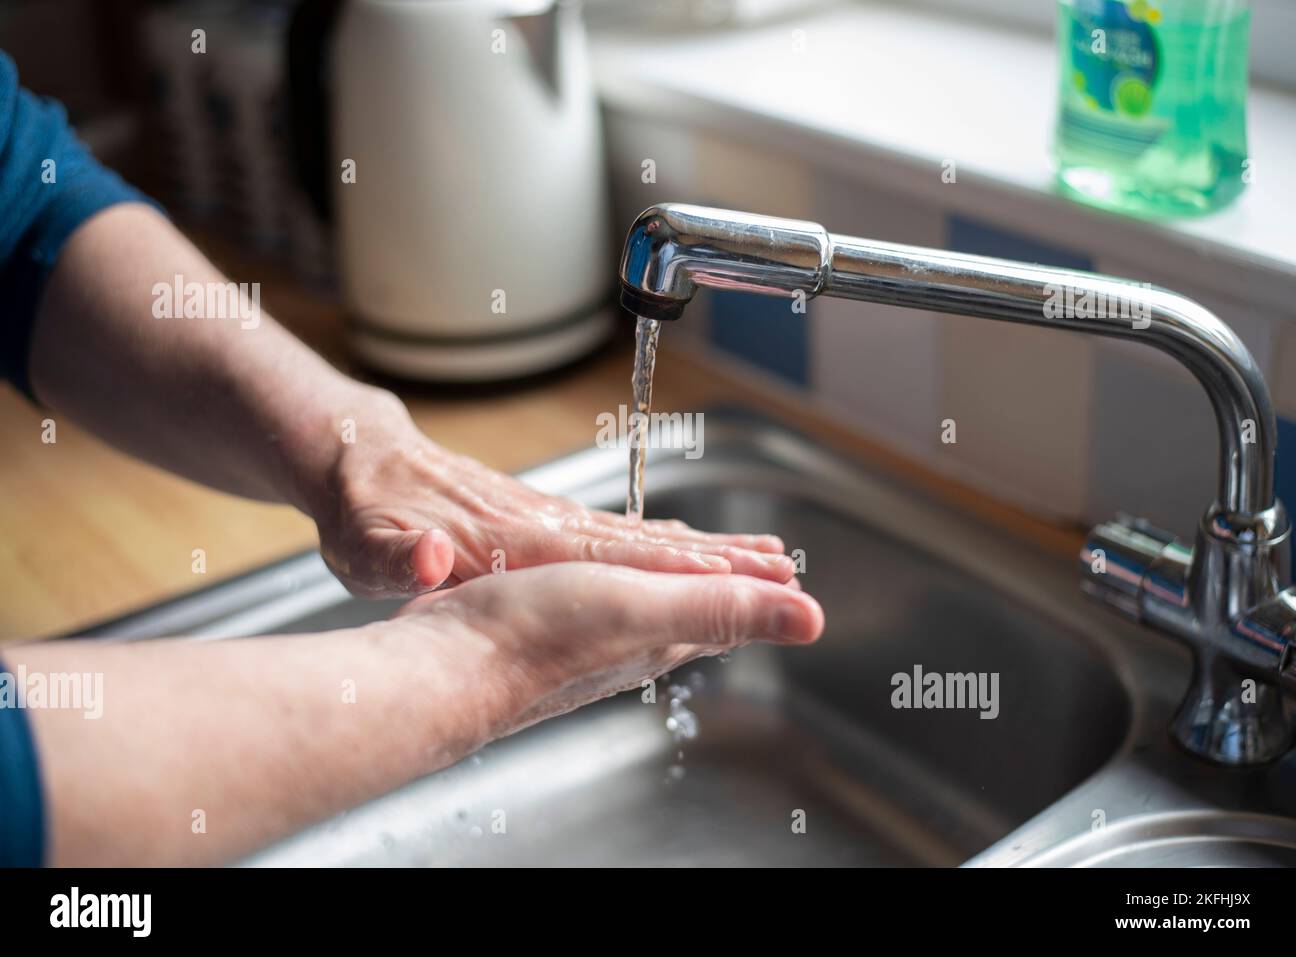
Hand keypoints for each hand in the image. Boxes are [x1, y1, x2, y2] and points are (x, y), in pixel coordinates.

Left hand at [310, 398, 794, 597]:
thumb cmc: (365, 513)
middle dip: (721, 558)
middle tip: (786, 568)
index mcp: (520, 539)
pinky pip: (619, 536)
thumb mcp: (367, 544)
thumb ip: (401, 556)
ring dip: (706, 548)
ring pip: (643, 537)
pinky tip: (690, 553)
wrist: (362, 461)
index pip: (619, 557)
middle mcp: (549, 527)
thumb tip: (432, 556)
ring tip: (763, 557)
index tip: (744, 576)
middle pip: (651, 544)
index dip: (683, 569)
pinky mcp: (544, 523)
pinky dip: (664, 544)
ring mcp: (551, 522)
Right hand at [385, 562, 823, 738]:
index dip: (765, 591)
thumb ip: (726, 606)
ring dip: (683, 586)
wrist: (446, 665)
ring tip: (699, 573)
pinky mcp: (542, 626)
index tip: (792, 572)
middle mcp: (632, 644)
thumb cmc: (537, 636)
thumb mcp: (645, 607)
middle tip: (757, 571)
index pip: (732, 613)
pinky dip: (625, 583)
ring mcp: (586, 640)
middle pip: (699, 613)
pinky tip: (606, 585)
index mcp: (665, 635)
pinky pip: (602, 598)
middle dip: (732, 589)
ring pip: (652, 608)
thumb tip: (814, 618)